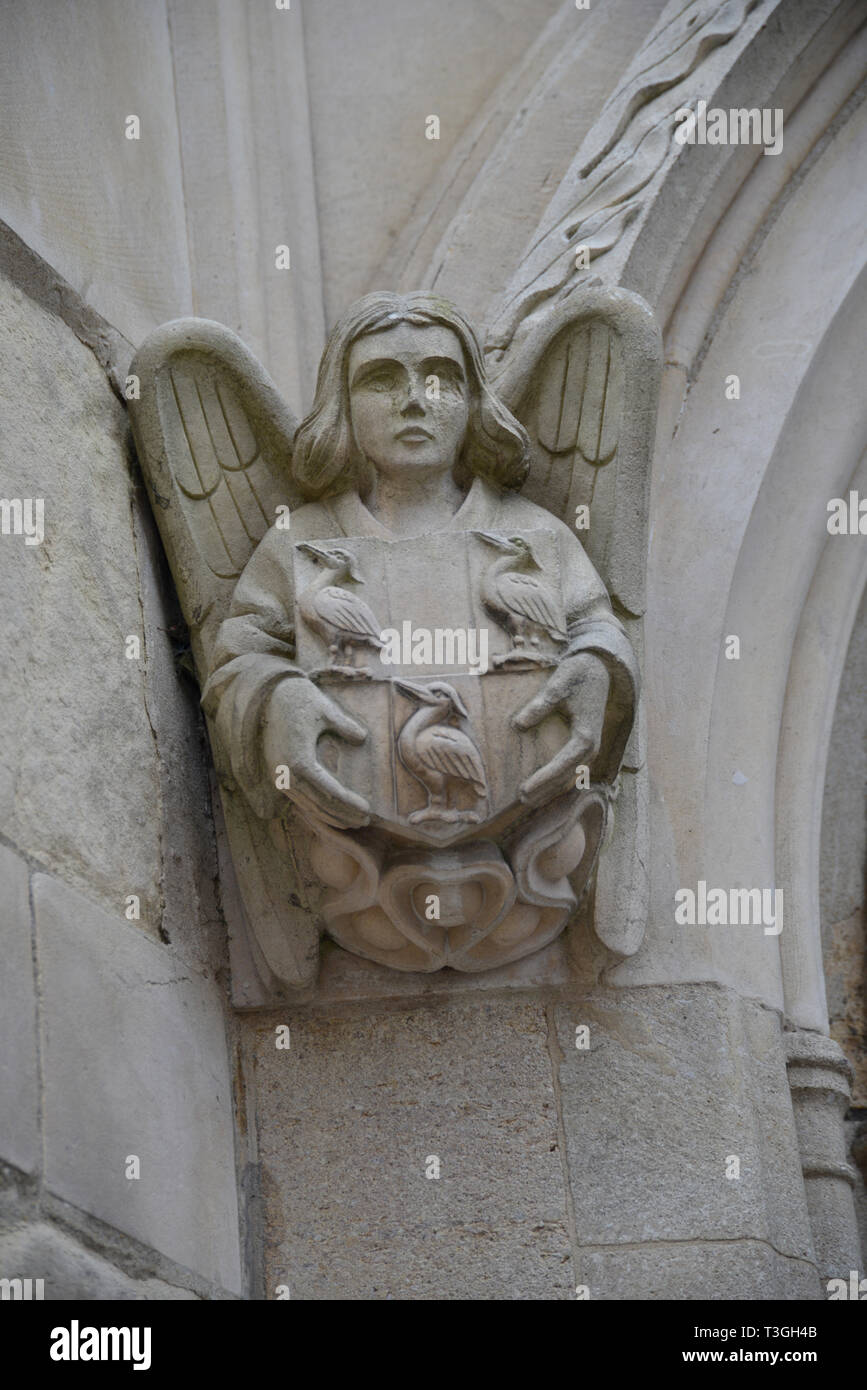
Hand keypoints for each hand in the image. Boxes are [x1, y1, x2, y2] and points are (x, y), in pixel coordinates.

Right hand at [263, 677, 369, 829]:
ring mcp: (279, 776)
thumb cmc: (299, 699)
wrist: (268, 695)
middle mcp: (286, 774)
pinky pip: (298, 798)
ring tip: (351, 820)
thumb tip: (362, 738)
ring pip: (307, 806)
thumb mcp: (326, 710)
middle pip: (318, 805)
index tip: (367, 810)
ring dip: (329, 816)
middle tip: (365, 820)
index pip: (330, 793)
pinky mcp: (277, 774)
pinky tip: (330, 811)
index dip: (349, 804)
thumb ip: (346, 726)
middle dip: (342, 815)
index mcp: (300, 762)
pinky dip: (315, 808)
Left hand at [512, 653, 609, 805]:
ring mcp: (591, 749)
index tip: (523, 790)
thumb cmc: (577, 676)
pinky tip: (542, 788)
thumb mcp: (558, 684)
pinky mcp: (586, 747)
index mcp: (587, 735)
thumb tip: (518, 725)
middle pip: (567, 778)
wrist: (600, 670)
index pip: (562, 765)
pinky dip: (558, 781)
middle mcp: (592, 747)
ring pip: (571, 778)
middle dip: (545, 791)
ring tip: (528, 800)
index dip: (543, 780)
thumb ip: (540, 705)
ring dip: (551, 790)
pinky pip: (572, 770)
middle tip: (521, 800)